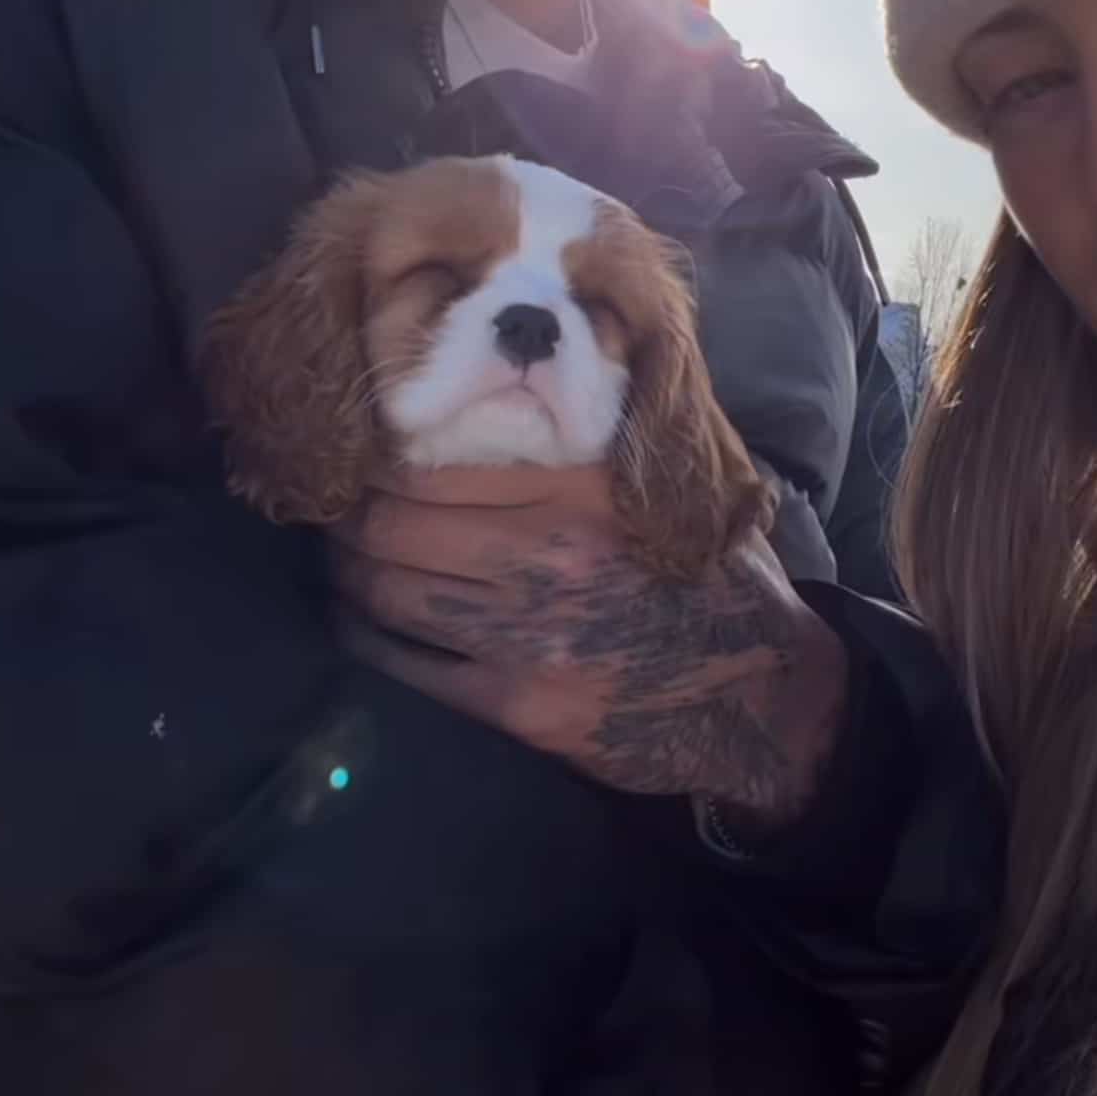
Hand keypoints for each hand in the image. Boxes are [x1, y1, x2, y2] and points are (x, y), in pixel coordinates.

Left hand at [329, 463, 848, 820]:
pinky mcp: (518, 703)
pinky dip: (368, 640)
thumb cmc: (709, 578)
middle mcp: (550, 554)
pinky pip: (408, 664)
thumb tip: (488, 392)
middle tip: (335, 510)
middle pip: (393, 524)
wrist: (760, 695)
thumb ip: (585, 444)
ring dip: (347, 575)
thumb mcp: (661, 490)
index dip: (378, 459)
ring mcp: (530, 635)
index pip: (433, 461)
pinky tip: (359, 624)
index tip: (362, 457)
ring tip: (342, 560)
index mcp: (582, 486)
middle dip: (348, 518)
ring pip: (388, 591)